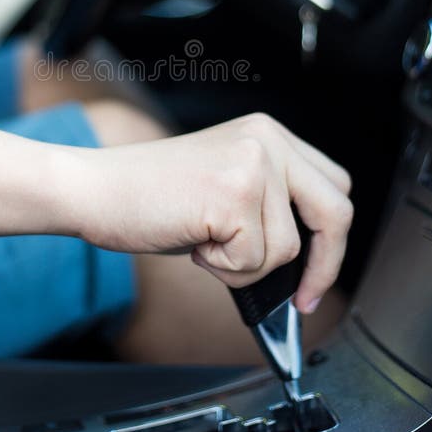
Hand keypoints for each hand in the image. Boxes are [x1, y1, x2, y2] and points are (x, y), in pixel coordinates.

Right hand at [75, 113, 352, 313]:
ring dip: (246, 265)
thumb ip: (268, 204)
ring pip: (288, 249)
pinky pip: (254, 262)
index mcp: (268, 133)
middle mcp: (268, 140)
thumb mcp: (223, 183)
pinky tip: (194, 241)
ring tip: (204, 241)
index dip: (331, 238)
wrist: (94, 189)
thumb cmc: (149, 195)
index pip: (334, 186)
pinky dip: (224, 269)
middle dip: (323, 264)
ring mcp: (254, 164)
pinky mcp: (234, 195)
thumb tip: (306, 260)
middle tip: (301, 298)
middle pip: (336, 212)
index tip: (315, 275)